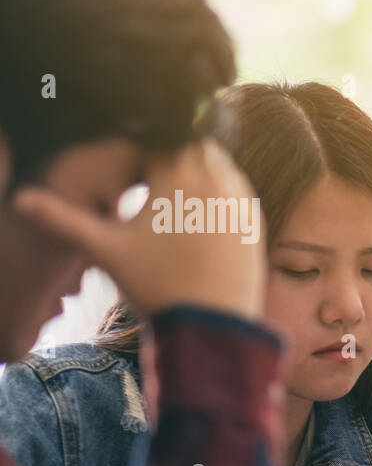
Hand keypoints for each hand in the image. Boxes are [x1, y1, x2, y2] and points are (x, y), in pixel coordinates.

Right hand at [11, 139, 265, 320]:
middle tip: (150, 186)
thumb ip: (65, 219)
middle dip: (168, 160)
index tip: (128, 176)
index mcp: (177, 171)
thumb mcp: (107, 249)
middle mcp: (216, 177)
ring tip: (172, 204)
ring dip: (195, 175)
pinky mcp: (255, 219)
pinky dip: (217, 197)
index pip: (154, 140)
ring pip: (216, 166)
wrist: (214, 325)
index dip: (137, 155)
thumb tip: (21, 201)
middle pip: (188, 147)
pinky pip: (235, 192)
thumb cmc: (158, 286)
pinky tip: (198, 221)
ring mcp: (241, 198)